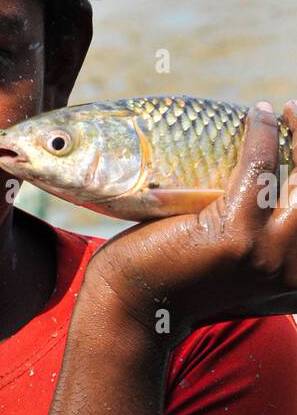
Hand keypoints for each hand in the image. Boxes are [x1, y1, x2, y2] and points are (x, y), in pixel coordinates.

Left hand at [82, 100, 296, 346]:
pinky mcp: (237, 236)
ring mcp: (270, 254)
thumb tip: (287, 193)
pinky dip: (263, 137)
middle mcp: (295, 270)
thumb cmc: (183, 278)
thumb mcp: (244, 266)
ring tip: (290, 110)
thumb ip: (272, 244)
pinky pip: (261, 171)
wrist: (135, 304)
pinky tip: (260, 117)